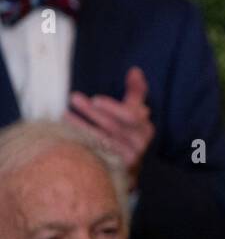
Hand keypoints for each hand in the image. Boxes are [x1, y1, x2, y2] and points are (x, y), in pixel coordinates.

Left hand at [65, 67, 154, 188]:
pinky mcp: (114, 168)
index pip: (130, 116)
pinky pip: (96, 153)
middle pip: (113, 126)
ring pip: (102, 139)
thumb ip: (136, 92)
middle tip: (74, 98)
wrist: (126, 168)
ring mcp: (127, 157)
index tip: (95, 99)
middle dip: (92, 112)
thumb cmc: (127, 134)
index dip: (113, 107)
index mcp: (145, 127)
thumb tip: (134, 70)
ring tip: (64, 113)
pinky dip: (82, 142)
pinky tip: (68, 133)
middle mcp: (139, 143)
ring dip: (82, 125)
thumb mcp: (135, 113)